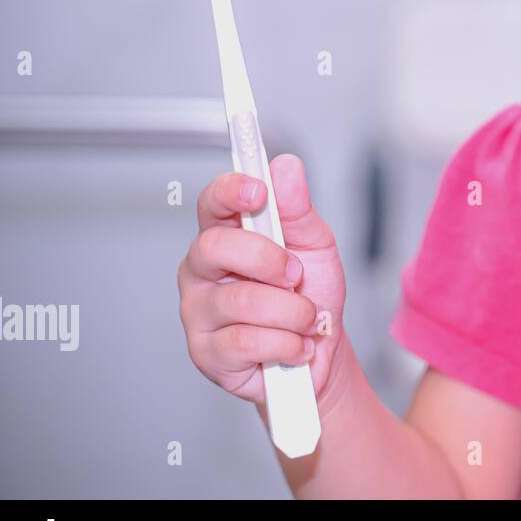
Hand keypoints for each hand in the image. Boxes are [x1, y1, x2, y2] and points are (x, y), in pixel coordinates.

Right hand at [177, 154, 347, 405]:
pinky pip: (247, 341)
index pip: (212, 203)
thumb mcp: (315, 246)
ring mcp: (198, 311)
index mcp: (227, 235)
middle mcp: (203, 270)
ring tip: (306, 319)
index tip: (259, 191)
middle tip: (297, 275)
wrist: (322, 353)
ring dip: (292, 311)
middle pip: (216, 247)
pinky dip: (287, 343)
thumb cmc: (312, 294)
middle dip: (270, 260)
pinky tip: (295, 345)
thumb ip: (298, 209)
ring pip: (242, 300)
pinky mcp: (206, 352)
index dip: (230, 192)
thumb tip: (286, 166)